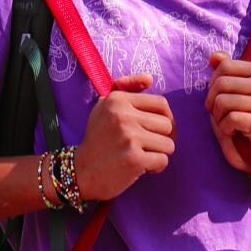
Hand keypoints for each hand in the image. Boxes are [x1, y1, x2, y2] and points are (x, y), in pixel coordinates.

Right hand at [74, 74, 175, 200]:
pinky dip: (156, 167)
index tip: (155, 130)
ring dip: (159, 153)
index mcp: (117, 100)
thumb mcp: (104, 107)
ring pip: (168, 144)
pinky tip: (142, 168)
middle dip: (161, 139)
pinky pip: (163, 161)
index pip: (161, 104)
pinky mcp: (134, 159)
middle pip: (167, 125)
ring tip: (143, 156)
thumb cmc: (98, 139)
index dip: (164, 119)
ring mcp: (129, 137)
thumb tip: (149, 78)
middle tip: (147, 146)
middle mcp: (123, 115)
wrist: (81, 172)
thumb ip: (126, 88)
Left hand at [205, 52, 250, 172]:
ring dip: (218, 117)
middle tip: (221, 113)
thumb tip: (213, 57)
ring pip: (222, 101)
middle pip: (221, 83)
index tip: (220, 96)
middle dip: (213, 101)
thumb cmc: (242, 114)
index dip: (213, 83)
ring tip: (228, 122)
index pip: (224, 65)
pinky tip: (233, 131)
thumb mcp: (232, 88)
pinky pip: (231, 119)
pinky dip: (225, 128)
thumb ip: (224, 69)